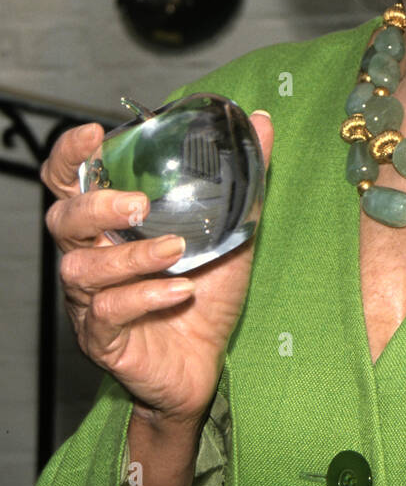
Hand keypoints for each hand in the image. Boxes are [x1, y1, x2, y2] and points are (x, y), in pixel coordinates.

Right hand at [41, 112, 273, 426]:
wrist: (207, 365)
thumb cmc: (206, 293)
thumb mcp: (232, 229)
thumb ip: (243, 176)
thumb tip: (262, 120)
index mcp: (110, 225)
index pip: (69, 182)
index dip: (70, 155)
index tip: (94, 135)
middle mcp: (90, 257)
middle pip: (63, 221)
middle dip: (96, 207)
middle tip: (139, 206)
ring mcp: (91, 301)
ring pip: (82, 269)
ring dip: (130, 256)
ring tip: (176, 250)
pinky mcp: (103, 339)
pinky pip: (107, 313)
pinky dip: (144, 297)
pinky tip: (179, 291)